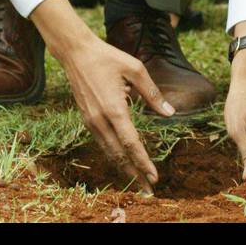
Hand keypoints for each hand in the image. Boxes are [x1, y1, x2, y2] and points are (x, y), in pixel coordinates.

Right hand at [59, 31, 175, 194]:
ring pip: (109, 151)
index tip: (154, 177)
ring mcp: (91, 121)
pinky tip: (122, 159)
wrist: (76, 53)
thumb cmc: (108, 57)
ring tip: (137, 180)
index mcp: (114, 108)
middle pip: (119, 155)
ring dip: (123, 167)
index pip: (131, 143)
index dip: (143, 162)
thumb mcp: (135, 69)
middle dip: (134, 174)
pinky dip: (113, 154)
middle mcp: (100, 119)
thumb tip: (169, 113)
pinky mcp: (86, 119)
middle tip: (148, 190)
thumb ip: (152, 93)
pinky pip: (102, 142)